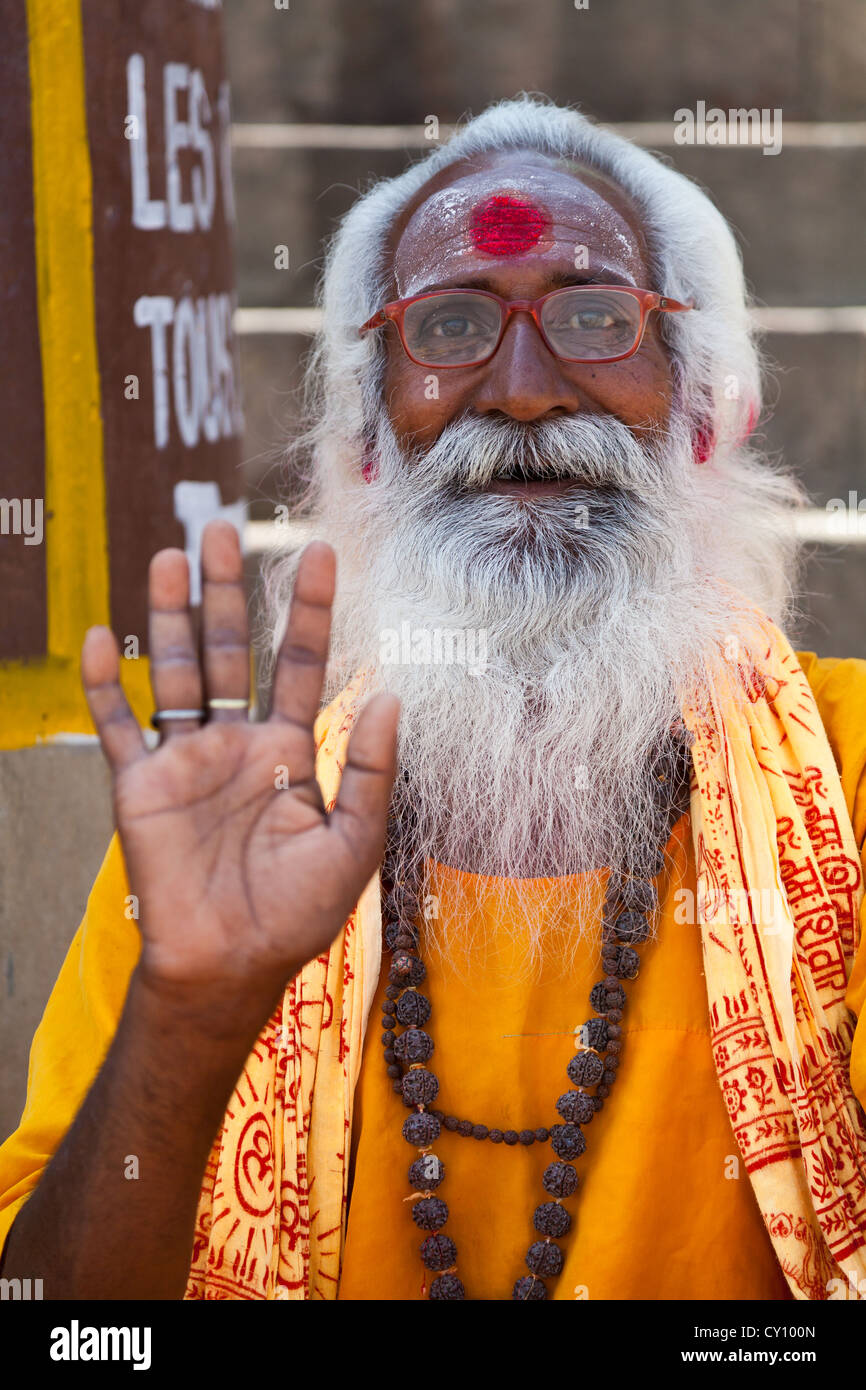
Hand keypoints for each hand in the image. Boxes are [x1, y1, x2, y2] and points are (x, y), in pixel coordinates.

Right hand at [81, 521, 398, 1032]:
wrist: (230, 965)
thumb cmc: (297, 914)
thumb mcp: (354, 841)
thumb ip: (372, 770)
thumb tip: (393, 696)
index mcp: (289, 750)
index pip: (302, 664)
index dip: (311, 611)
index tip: (323, 555)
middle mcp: (237, 743)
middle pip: (231, 650)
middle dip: (227, 590)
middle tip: (223, 527)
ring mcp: (186, 759)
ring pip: (175, 670)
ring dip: (172, 615)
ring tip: (170, 555)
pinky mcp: (140, 784)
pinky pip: (116, 726)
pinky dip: (103, 685)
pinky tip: (101, 637)